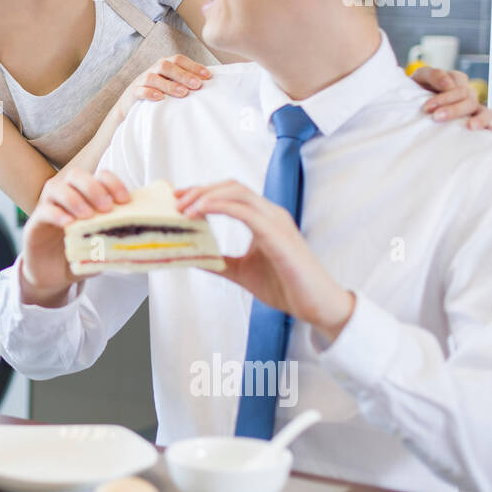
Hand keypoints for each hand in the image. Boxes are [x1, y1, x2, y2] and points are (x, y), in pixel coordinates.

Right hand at [19, 169, 130, 305]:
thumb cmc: (80, 256)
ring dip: (74, 198)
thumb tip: (139, 235)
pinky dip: (56, 214)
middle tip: (106, 207)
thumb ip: (116, 237)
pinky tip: (68, 224)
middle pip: (76, 175)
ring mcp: (47, 208)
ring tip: (87, 216)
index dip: (113, 183)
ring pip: (56, 187)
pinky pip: (43, 210)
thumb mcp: (103, 246)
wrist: (53, 278)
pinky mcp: (34, 224)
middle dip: (93, 187)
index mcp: (85, 197)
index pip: (99, 176)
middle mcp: (65, 197)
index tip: (125, 200)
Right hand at [114, 54, 211, 118]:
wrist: (130, 104)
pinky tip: (160, 98)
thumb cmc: (158, 93)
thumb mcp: (171, 84)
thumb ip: (185, 81)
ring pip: (153, 77)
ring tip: (183, 93)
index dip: (193, 66)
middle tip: (197, 85)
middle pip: (166, 65)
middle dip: (183, 75)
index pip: (179, 60)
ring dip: (169, 84)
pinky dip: (149, 93)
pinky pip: (140, 90)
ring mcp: (142, 80)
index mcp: (165, 65)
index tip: (207, 76)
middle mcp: (154, 70)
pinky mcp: (133, 92)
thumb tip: (209, 82)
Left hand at [175, 180, 355, 338]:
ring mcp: (276, 221)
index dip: (203, 192)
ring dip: (206, 196)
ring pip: (238, 192)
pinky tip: (201, 213)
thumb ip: (219, 262)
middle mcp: (270, 214)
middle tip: (175, 202)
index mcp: (264, 218)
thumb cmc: (285, 286)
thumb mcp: (241, 272)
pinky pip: (246, 212)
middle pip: (231, 186)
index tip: (178, 200)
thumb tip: (192, 258)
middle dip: (200, 190)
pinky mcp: (278, 235)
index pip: (230, 193)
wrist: (315, 305)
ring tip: (184, 209)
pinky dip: (220, 207)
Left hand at [410, 66, 491, 130]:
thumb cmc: (417, 89)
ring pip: (485, 111)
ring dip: (479, 119)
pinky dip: (489, 129)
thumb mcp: (421, 77)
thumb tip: (448, 85)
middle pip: (469, 99)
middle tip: (436, 117)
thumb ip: (433, 75)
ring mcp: (473, 108)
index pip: (459, 84)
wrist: (411, 104)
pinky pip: (489, 125)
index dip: (444, 96)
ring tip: (470, 126)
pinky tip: (487, 135)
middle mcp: (468, 93)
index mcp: (456, 80)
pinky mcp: (474, 121)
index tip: (426, 108)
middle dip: (453, 109)